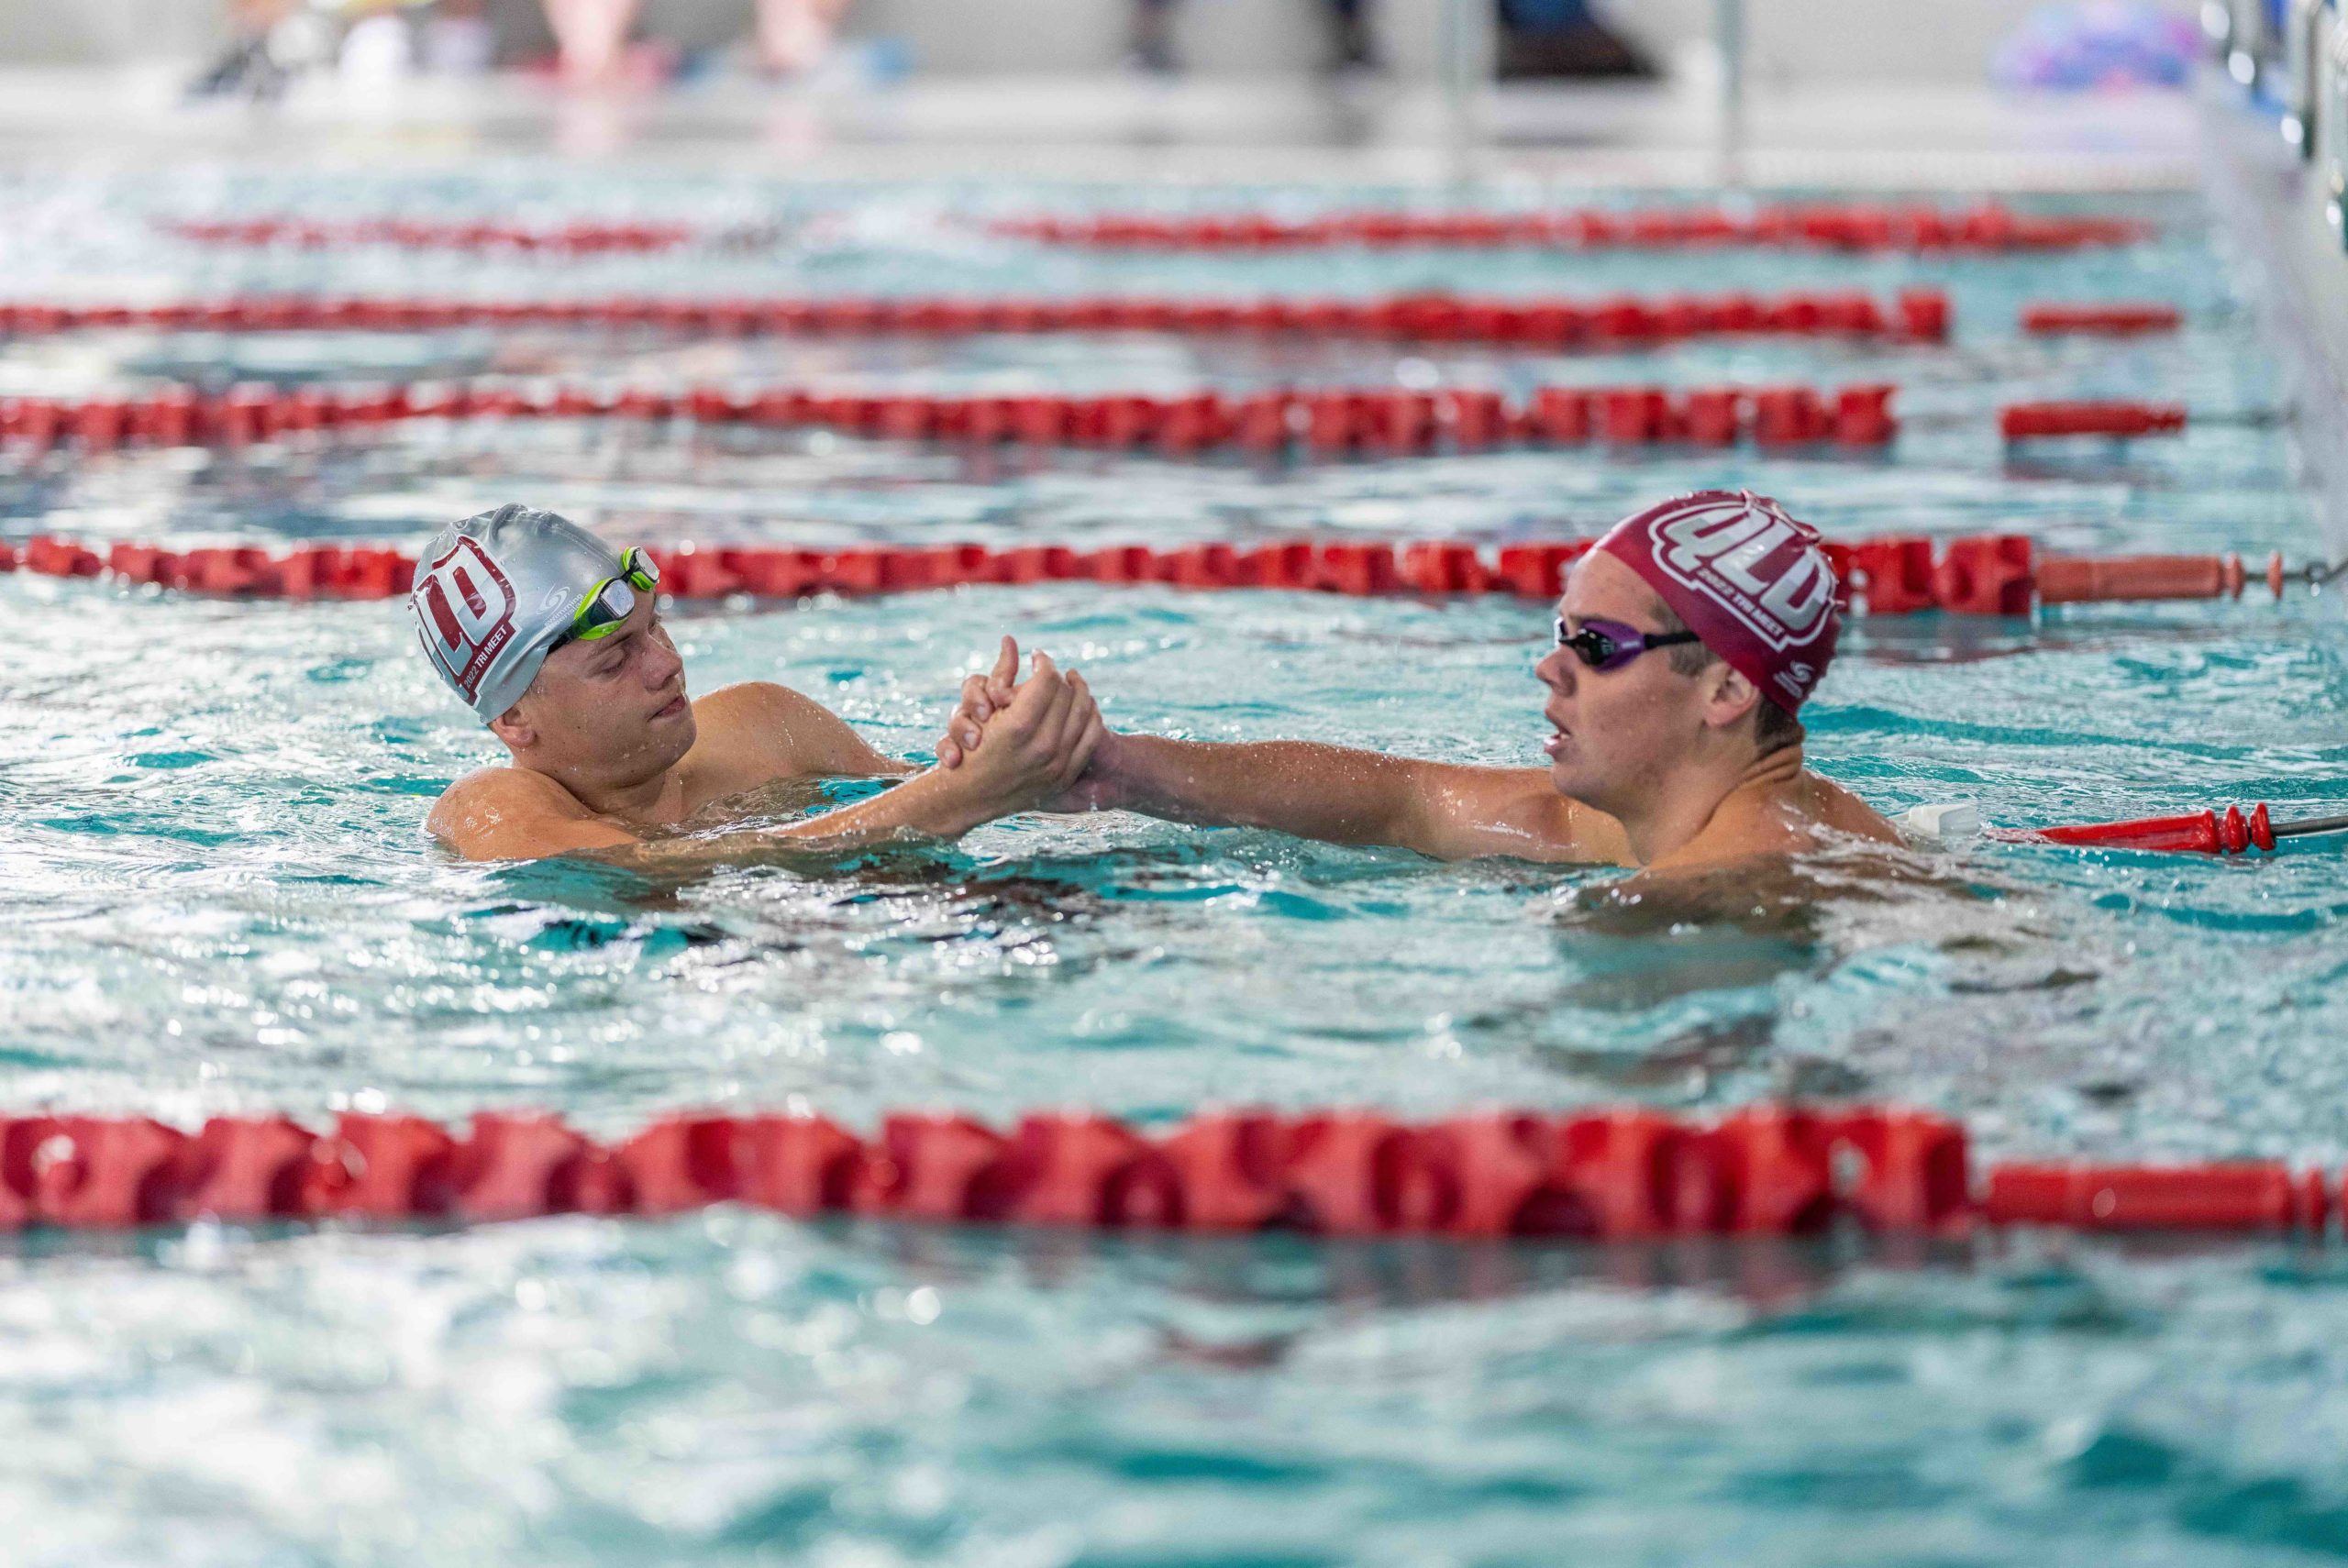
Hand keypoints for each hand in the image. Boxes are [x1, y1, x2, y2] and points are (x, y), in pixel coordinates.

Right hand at [938, 636, 1127, 811]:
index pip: (1047, 679)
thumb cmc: (966, 750)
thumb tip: (1010, 639)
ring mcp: (1058, 764)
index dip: (1043, 662)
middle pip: (1068, 693)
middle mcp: (1043, 747)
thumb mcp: (976, 710)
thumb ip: (999, 674)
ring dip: (1081, 692)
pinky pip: (1091, 736)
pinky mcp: (1066, 775)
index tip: (1038, 657)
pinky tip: (1084, 706)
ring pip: (1085, 712)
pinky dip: (1091, 717)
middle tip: (1056, 671)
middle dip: (1061, 677)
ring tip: (1073, 682)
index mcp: (1018, 727)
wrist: (970, 799)